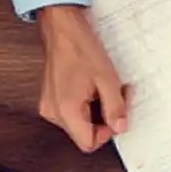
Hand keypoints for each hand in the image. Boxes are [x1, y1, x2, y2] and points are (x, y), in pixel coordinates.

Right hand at [36, 6, 126, 152]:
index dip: (107, 134)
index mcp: (66, 110)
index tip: (117, 116)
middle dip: (105, 120)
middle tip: (118, 98)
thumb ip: (116, 108)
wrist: (63, 29)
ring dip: (98, 111)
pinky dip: (88, 104)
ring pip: (81, 123)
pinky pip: (74, 111)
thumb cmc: (81, 49)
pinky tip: (95, 87)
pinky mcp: (51, 98)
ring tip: (107, 89)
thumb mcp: (108, 80)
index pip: (88, 143)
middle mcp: (53, 111)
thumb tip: (120, 128)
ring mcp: (50, 105)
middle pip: (84, 134)